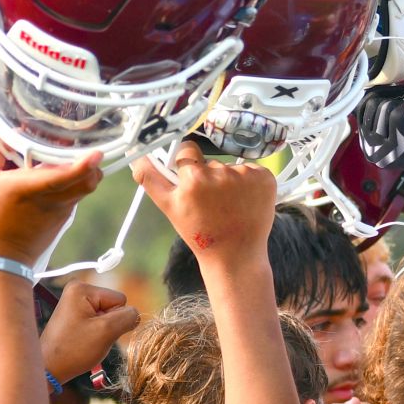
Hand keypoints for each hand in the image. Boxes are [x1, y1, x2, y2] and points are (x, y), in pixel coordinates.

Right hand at [0, 135, 102, 266]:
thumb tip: (1, 134)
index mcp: (31, 188)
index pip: (67, 176)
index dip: (85, 164)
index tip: (95, 152)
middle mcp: (53, 199)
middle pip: (88, 180)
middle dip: (91, 164)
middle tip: (83, 150)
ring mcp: (61, 211)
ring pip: (84, 188)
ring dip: (85, 174)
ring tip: (71, 161)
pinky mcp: (62, 219)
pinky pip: (75, 197)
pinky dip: (75, 185)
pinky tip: (58, 179)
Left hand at [41, 282, 140, 383]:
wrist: (49, 368)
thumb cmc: (74, 350)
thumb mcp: (107, 332)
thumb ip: (128, 317)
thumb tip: (135, 314)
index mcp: (82, 289)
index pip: (120, 299)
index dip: (115, 319)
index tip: (96, 332)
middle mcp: (77, 290)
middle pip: (114, 306)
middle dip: (108, 324)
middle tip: (91, 338)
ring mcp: (75, 302)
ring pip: (108, 315)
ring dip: (103, 330)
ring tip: (86, 340)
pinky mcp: (74, 314)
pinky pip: (98, 320)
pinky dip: (95, 332)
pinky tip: (83, 341)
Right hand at [132, 138, 276, 262]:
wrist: (235, 254)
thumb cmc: (199, 232)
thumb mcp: (168, 207)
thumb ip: (150, 178)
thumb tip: (137, 155)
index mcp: (195, 177)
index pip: (187, 148)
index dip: (187, 162)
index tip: (190, 176)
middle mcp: (222, 172)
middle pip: (210, 161)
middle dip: (208, 176)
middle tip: (210, 202)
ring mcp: (247, 174)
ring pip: (231, 167)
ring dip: (229, 181)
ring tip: (228, 205)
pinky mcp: (266, 178)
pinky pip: (252, 171)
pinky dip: (249, 183)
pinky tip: (245, 202)